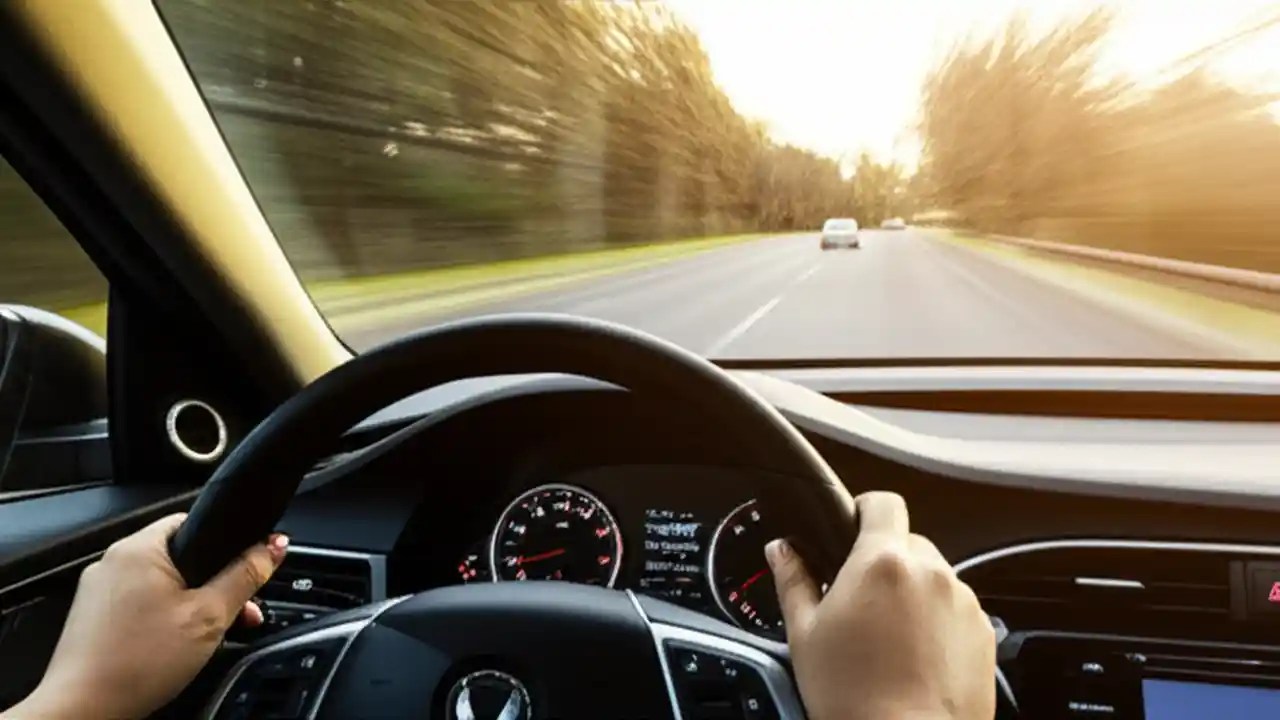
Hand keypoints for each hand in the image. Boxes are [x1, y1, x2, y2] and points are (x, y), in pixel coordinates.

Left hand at [4, 514, 287, 719]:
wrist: (83, 710)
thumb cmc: (139, 662)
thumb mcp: (209, 616)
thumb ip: (245, 576)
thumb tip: (273, 546)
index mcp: (139, 548)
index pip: (195, 522)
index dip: (229, 543)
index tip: (250, 568)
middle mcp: (113, 561)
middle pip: (181, 557)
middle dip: (216, 584)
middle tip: (239, 613)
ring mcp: (98, 590)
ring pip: (161, 583)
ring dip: (192, 603)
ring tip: (210, 635)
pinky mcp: (93, 617)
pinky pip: (139, 604)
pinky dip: (163, 617)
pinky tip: (175, 645)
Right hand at [767, 492, 994, 719]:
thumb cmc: (852, 697)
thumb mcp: (805, 634)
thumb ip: (793, 580)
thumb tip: (781, 551)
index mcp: (882, 562)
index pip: (883, 503)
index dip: (865, 510)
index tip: (853, 529)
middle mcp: (930, 572)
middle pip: (908, 542)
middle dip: (885, 563)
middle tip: (860, 602)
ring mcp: (963, 603)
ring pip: (934, 577)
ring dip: (913, 593)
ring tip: (889, 639)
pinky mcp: (984, 634)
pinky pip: (957, 610)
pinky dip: (938, 623)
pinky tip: (915, 657)